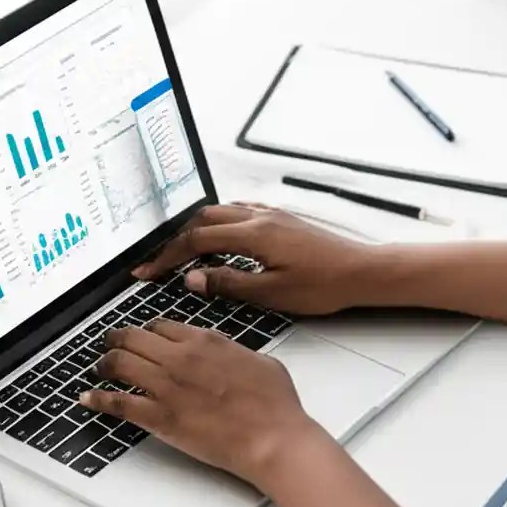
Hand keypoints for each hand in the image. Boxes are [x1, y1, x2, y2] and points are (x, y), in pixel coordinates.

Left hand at [79, 320, 321, 485]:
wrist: (272, 438)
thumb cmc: (274, 405)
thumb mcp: (260, 360)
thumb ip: (234, 351)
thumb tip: (225, 354)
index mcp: (205, 341)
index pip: (161, 326)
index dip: (147, 330)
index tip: (143, 336)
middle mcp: (180, 358)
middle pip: (133, 338)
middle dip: (117, 339)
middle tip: (110, 344)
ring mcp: (166, 387)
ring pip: (119, 363)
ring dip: (104, 363)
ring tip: (99, 368)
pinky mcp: (159, 418)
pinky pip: (117, 404)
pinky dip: (98, 399)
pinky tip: (87, 398)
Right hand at [132, 203, 376, 314]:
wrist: (361, 272)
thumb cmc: (322, 286)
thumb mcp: (271, 293)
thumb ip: (229, 283)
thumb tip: (192, 279)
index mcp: (253, 234)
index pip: (196, 241)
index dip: (167, 256)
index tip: (146, 271)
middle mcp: (259, 217)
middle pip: (202, 220)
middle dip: (175, 240)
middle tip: (157, 261)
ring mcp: (271, 214)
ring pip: (220, 212)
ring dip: (196, 229)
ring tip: (181, 252)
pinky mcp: (282, 219)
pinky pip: (240, 212)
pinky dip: (221, 223)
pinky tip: (221, 237)